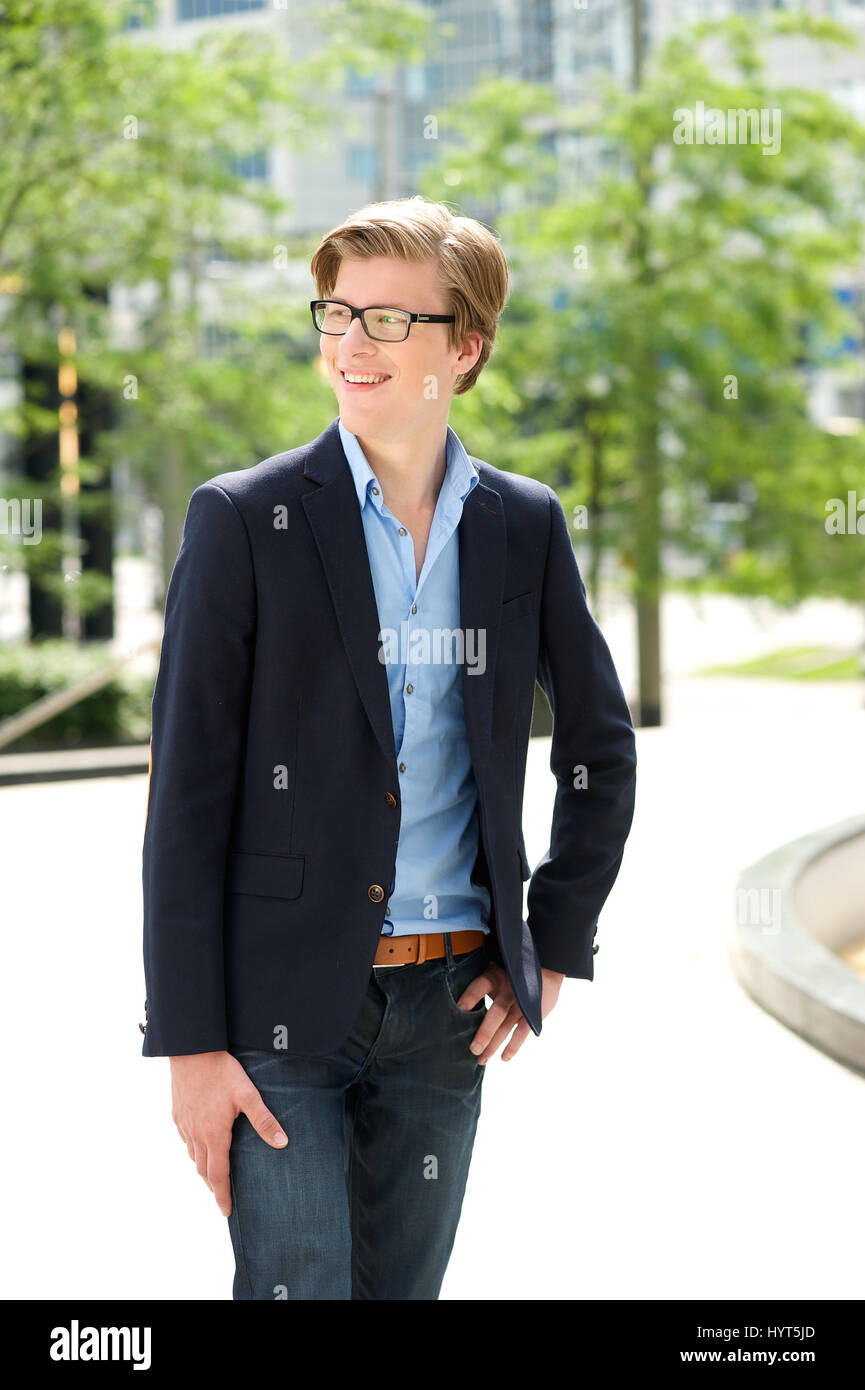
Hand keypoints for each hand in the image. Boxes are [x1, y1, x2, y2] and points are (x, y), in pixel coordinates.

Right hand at [170, 1050, 287, 1216]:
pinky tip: (202, 1144)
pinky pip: (186, 1140)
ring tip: (214, 1174)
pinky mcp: (177, 1114)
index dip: (222, 1195)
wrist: (192, 1050)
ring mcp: (184, 1125)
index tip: (226, 1211)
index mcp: (214, 1135)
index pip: (218, 1175)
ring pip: (193, 1156)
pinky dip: (194, 1149)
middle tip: (223, 1196)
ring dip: (203, 1168)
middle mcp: (196, 1135)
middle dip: (213, 1186)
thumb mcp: (248, 1095)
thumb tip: (282, 1143)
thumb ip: (264, 1120)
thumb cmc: (221, 1072)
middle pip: (203, 1170)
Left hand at [454, 963, 564, 1063]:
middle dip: (485, 1032)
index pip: (481, 985)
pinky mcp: (533, 1012)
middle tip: (473, 1049)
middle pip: (496, 1013)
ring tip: (481, 1060)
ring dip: (494, 1044)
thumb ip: (479, 983)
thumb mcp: (495, 969)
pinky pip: (523, 1032)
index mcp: (496, 976)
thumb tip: (454, 1001)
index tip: (460, 1009)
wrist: (545, 967)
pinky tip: (504, 1058)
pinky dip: (514, 1046)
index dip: (471, 996)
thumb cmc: (508, 972)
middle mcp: (509, 989)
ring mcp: (522, 1002)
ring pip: (506, 1026)